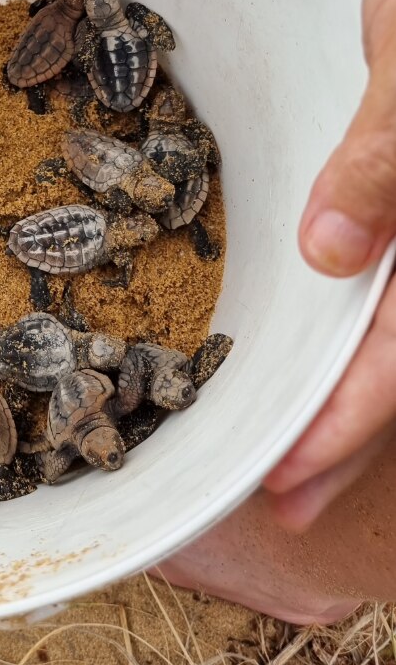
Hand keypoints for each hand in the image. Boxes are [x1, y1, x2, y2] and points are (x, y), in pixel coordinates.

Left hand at [265, 0, 395, 528]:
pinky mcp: (378, 186)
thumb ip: (387, 156)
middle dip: (338, 433)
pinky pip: (357, 268)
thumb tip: (333, 258)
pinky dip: (323, 318)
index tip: (288, 482)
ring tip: (279, 452)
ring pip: (374, 321)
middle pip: (389, 351)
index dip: (347, 421)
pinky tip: (289, 340)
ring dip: (328, 386)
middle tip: (280, 507)